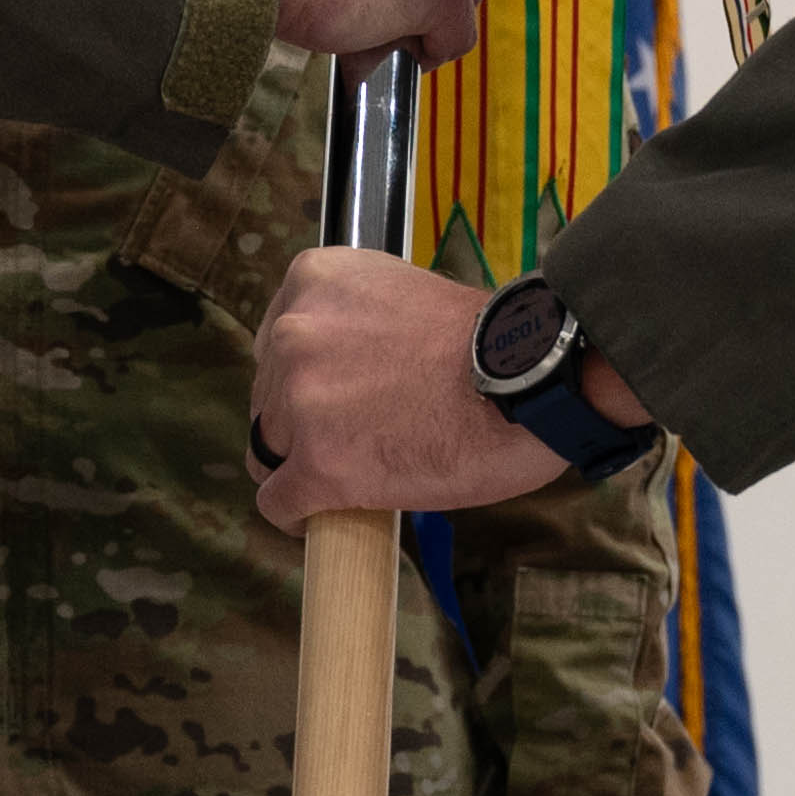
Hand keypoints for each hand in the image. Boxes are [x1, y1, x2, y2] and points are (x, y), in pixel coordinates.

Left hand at [248, 250, 572, 529]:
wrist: (525, 379)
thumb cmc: (484, 341)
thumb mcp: (400, 293)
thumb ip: (353, 322)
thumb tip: (338, 370)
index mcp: (312, 279)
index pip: (276, 346)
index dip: (305, 380)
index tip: (336, 398)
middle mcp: (293, 333)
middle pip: (270, 400)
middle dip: (305, 423)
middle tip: (360, 437)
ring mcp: (301, 401)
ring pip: (268, 454)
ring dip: (305, 466)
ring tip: (355, 475)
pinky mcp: (317, 466)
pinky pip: (277, 503)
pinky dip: (299, 516)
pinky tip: (327, 516)